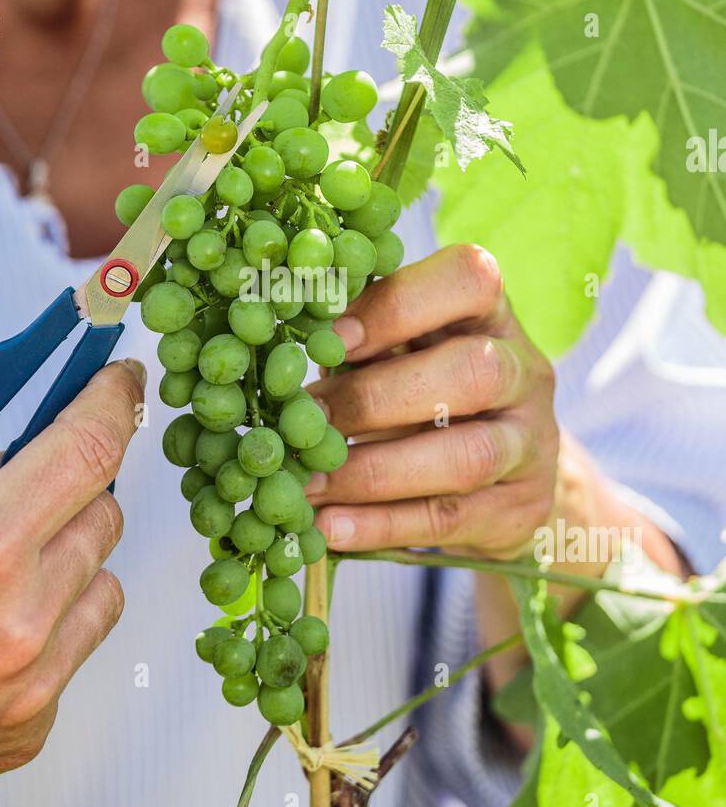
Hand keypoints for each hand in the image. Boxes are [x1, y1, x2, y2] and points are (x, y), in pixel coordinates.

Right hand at [0, 358, 144, 806]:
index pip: (90, 452)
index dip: (113, 402)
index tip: (119, 379)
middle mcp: (21, 627)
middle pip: (104, 515)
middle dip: (71, 483)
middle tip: (16, 477)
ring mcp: (29, 689)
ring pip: (102, 584)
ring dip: (66, 555)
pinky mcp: (24, 731)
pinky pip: (74, 649)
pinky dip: (47, 622)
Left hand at [305, 244, 557, 557]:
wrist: (501, 474)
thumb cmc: (425, 388)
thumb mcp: (402, 351)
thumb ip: (362, 342)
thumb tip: (275, 350)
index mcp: (491, 311)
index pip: (469, 279)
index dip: (398, 305)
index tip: (332, 336)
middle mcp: (525, 370)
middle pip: (474, 371)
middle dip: (376, 398)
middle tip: (305, 420)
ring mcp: (531, 443)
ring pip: (467, 456)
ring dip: (373, 471)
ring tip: (305, 484)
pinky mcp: (518, 509)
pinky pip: (450, 519)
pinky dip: (381, 524)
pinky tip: (329, 528)